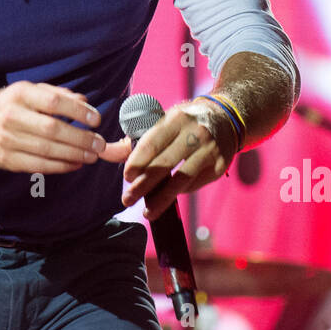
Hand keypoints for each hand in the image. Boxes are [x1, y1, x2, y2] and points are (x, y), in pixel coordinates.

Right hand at [0, 81, 107, 173]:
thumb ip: (57, 94)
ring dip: (74, 155)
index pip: (53, 102)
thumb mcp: (30, 91)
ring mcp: (7, 140)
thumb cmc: (11, 105)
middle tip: (99, 144)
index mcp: (20, 94)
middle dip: (80, 138)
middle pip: (52, 129)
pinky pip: (38, 165)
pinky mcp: (6, 160)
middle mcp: (11, 116)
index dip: (78, 111)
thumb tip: (84, 101)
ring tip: (92, 156)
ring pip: (47, 150)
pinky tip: (75, 164)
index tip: (96, 119)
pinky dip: (60, 166)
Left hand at [110, 101, 232, 219]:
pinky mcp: (220, 164)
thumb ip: (132, 141)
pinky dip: (180, 192)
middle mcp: (195, 132)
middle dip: (143, 184)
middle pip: (165, 164)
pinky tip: (167, 199)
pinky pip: (195, 183)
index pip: (152, 142)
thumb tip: (104, 153)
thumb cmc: (184, 122)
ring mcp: (210, 149)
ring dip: (162, 198)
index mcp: (176, 118)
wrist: (226, 117)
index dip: (137, 161)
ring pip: (182, 179)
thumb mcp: (162, 122)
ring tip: (147, 212)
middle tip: (127, 199)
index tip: (127, 176)